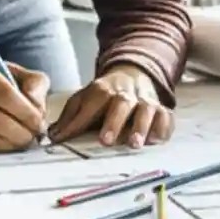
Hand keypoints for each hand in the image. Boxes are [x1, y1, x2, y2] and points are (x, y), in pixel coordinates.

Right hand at [0, 58, 49, 151]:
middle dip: (21, 132)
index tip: (40, 123)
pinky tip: (10, 145)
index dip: (26, 113)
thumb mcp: (19, 74)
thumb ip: (35, 85)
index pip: (5, 94)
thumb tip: (38, 109)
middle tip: (35, 137)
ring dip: (11, 143)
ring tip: (25, 142)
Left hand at [49, 64, 172, 148]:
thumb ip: (70, 117)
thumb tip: (53, 136)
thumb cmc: (104, 96)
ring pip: (147, 109)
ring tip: (135, 144)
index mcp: (104, 89)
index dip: (78, 121)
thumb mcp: (84, 99)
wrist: (134, 74)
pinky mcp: (161, 109)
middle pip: (122, 103)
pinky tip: (156, 141)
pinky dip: (163, 127)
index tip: (66, 138)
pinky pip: (166, 116)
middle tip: (106, 141)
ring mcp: (145, 100)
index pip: (90, 103)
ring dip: (141, 126)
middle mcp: (126, 93)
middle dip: (114, 121)